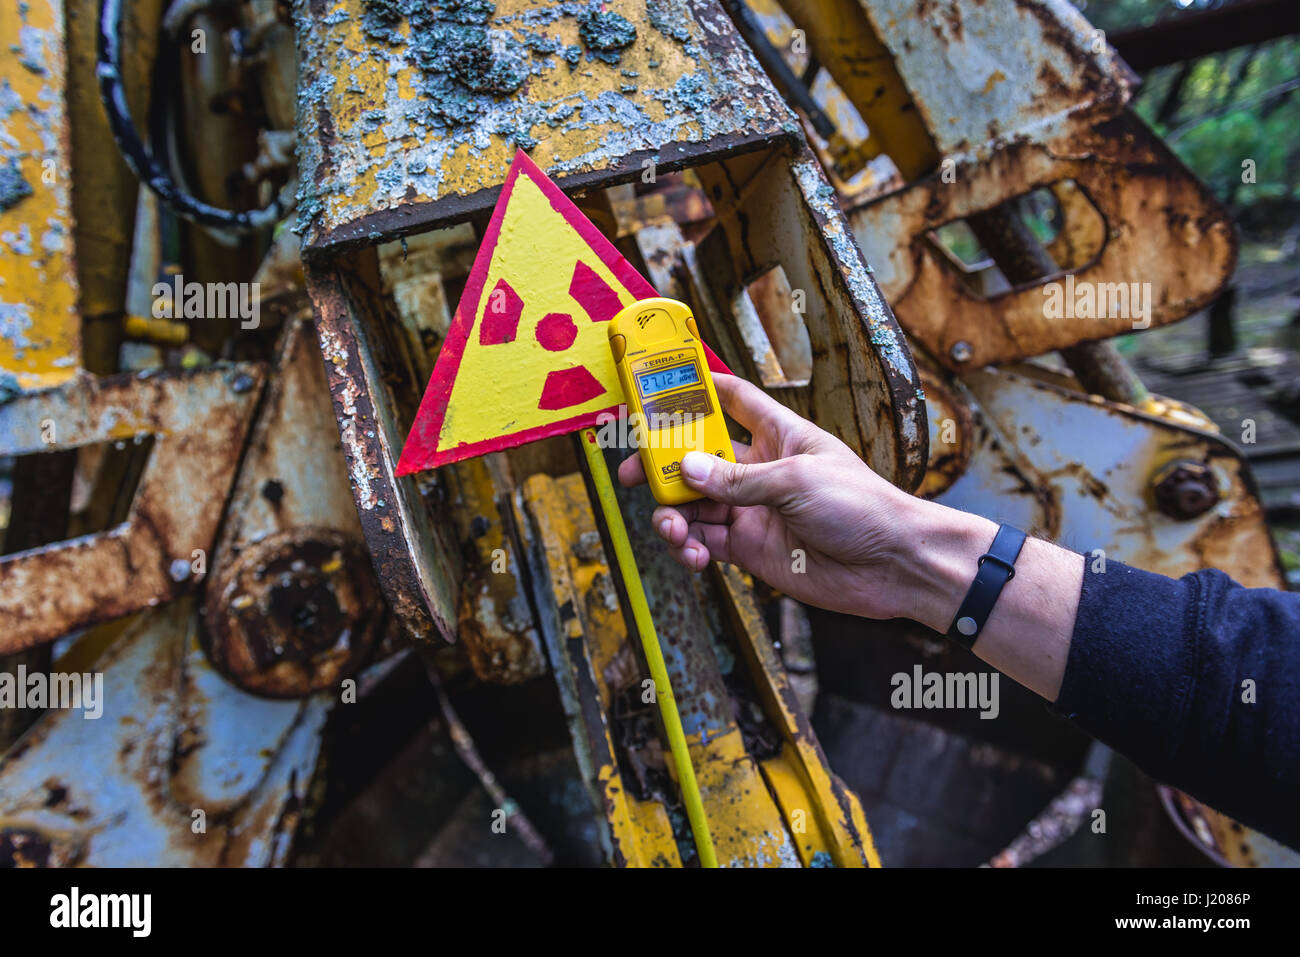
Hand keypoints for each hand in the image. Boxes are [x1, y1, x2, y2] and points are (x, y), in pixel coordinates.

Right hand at [617, 373, 976, 622]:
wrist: (894, 566)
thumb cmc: (863, 507)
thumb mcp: (797, 481)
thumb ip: (738, 479)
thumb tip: (687, 468)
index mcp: (779, 435)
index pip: (732, 400)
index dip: (697, 389)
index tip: (657, 386)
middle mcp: (761, 469)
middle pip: (697, 457)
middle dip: (662, 464)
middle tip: (631, 473)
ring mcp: (753, 511)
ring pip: (694, 505)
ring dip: (673, 513)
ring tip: (672, 528)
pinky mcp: (750, 550)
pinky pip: (705, 543)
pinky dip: (690, 548)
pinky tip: (693, 554)